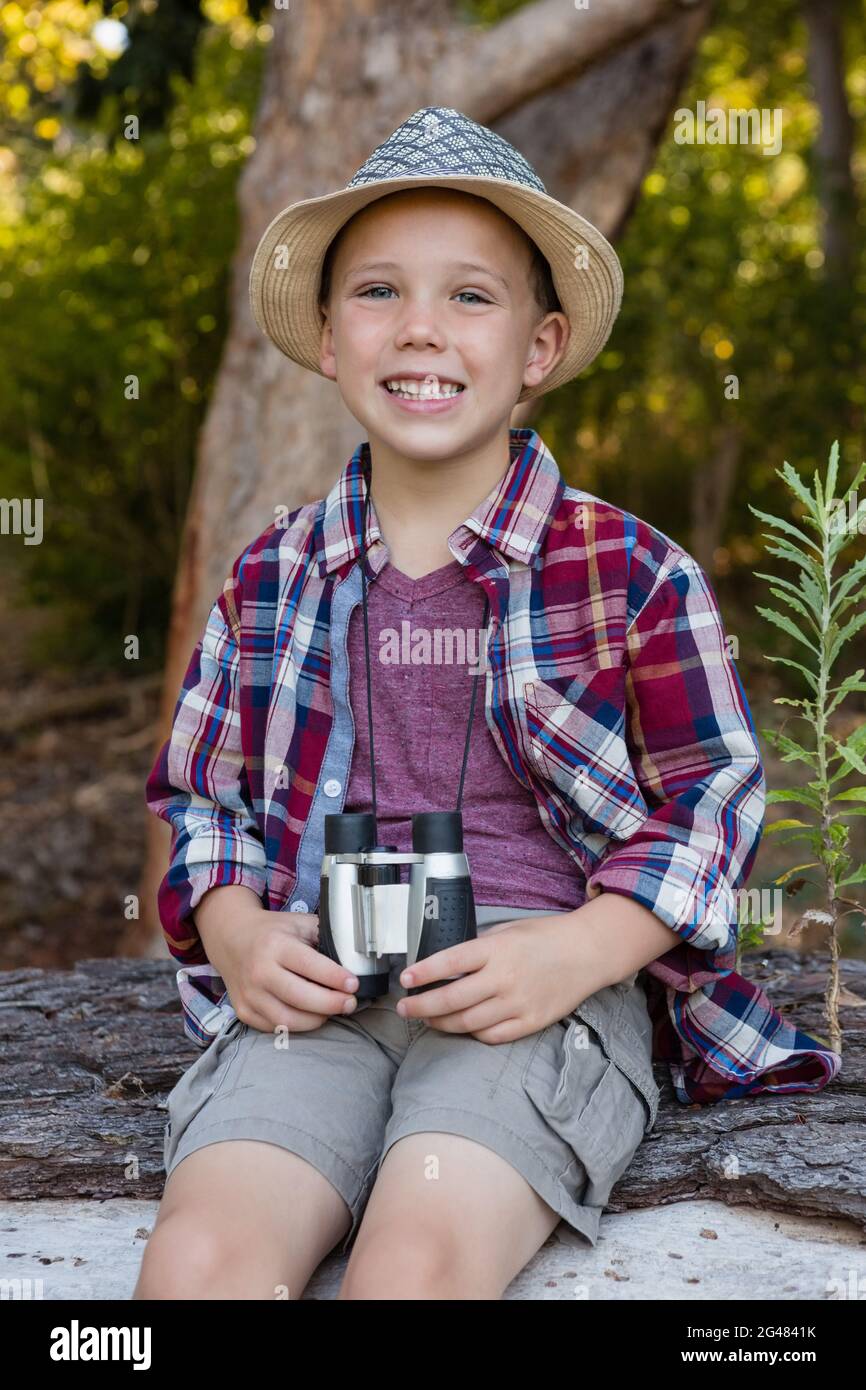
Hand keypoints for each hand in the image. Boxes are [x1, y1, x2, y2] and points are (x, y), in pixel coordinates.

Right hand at [215, 906, 361, 1034]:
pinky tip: (310, 1015)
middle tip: (350, 1003)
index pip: (310, 966)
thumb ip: (324, 937)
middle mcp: (259, 971)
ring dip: (317, 1019)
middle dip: (331, 1003)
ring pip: (288, 1020)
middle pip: (300, 998)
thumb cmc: (272, 931)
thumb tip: (353, 960)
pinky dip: (297, 1026)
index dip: (335, 978)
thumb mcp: (299, 923)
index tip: (354, 984)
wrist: (231, 938)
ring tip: (332, 1010)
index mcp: (275, 945)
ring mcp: (249, 994)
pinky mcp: (244, 1011)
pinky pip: (275, 1028)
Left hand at [396, 914, 600, 1043]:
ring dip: (442, 1023)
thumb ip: (480, 947)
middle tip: (405, 1008)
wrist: (588, 952)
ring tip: (428, 1019)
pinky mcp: (531, 1021)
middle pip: (452, 998)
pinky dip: (473, 1034)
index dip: (423, 972)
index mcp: (496, 949)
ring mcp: (518, 1002)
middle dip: (422, 1006)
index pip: (450, 962)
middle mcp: (505, 977)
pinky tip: (463, 1028)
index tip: (405, 978)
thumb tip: (448, 963)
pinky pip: (493, 1036)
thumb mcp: (508, 930)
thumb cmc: (546, 937)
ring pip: (468, 1022)